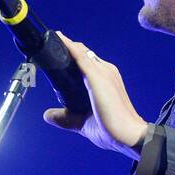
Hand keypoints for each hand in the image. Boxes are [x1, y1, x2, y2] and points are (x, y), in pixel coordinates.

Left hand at [43, 31, 148, 159]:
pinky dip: (68, 46)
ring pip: (80, 52)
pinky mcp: (97, 76)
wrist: (127, 136)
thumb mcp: (82, 123)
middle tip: (47, 48)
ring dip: (65, 45)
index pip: (86, 63)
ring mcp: (103, 72)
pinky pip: (79, 56)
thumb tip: (47, 114)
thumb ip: (65, 117)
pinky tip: (57, 39)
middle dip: (66, 50)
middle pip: (83, 54)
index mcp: (105, 80)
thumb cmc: (111, 130)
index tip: (55, 56)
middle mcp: (106, 72)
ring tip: (49, 39)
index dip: (71, 58)